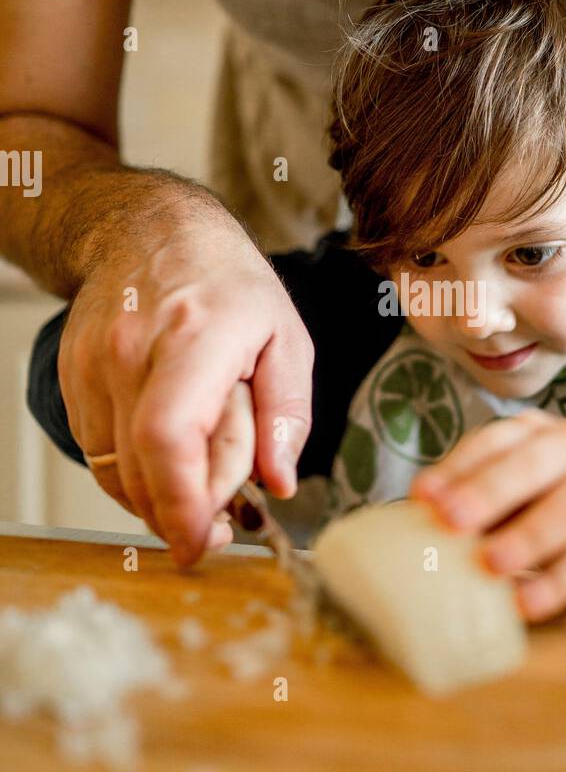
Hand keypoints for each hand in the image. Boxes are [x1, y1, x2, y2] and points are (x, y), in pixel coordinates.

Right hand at [59, 213, 312, 566]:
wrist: (148, 229)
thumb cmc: (227, 283)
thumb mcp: (287, 336)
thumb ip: (288, 413)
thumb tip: (280, 481)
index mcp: (197, 335)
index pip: (169, 434)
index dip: (182, 502)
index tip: (204, 542)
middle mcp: (134, 350)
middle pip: (141, 467)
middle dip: (180, 518)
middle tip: (220, 530)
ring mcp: (93, 363)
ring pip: (114, 469)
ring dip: (156, 501)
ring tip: (200, 491)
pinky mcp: (71, 375)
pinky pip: (97, 452)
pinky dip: (132, 474)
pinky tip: (167, 461)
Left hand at [410, 410, 565, 621]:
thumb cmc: (540, 506)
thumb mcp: (506, 494)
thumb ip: (468, 503)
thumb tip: (410, 528)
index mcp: (534, 433)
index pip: (494, 441)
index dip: (458, 468)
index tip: (423, 497)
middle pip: (534, 465)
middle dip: (490, 493)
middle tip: (452, 523)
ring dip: (528, 539)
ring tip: (491, 568)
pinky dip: (557, 583)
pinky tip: (527, 604)